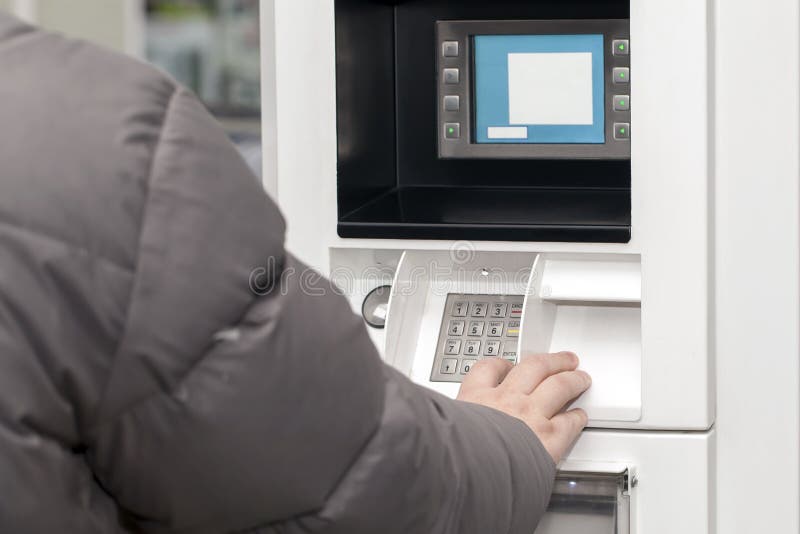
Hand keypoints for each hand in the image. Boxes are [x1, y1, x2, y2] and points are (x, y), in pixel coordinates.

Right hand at [456, 352, 589, 462]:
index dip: (503, 364)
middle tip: (562, 359)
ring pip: (557, 386)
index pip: (489, 368)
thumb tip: (449, 431)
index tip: (509, 365)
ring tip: (580, 377)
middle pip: (533, 367)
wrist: (465, 474)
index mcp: (475, 398)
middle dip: (551, 361)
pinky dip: (577, 417)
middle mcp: (505, 400)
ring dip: (572, 379)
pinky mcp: (548, 437)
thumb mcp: (445, 430)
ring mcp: (529, 415)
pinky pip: (568, 422)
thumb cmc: (453, 458)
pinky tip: (580, 416)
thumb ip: (458, 423)